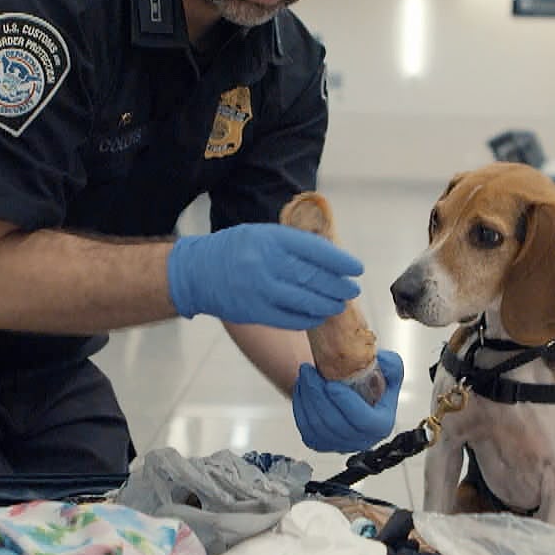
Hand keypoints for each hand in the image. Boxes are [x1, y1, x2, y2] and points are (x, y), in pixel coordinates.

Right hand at [166, 224, 361, 329]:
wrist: (197, 272)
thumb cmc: (236, 250)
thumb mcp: (263, 234)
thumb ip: (292, 244)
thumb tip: (331, 258)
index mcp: (271, 239)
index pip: (316, 251)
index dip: (341, 262)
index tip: (357, 269)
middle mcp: (266, 263)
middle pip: (314, 278)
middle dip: (338, 286)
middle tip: (352, 290)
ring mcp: (260, 290)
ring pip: (305, 301)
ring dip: (328, 305)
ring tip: (339, 305)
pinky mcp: (255, 312)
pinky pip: (290, 319)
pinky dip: (308, 319)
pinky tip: (318, 316)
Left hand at [292, 350, 403, 451]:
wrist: (353, 394)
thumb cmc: (372, 383)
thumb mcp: (389, 371)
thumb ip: (391, 365)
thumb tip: (380, 360)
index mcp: (381, 425)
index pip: (364, 420)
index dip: (347, 404)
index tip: (332, 384)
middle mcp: (361, 441)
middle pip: (335, 423)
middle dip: (318, 395)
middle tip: (309, 371)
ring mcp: (339, 445)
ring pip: (317, 426)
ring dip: (307, 398)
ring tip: (304, 374)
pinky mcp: (320, 443)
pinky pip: (305, 427)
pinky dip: (300, 406)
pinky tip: (302, 387)